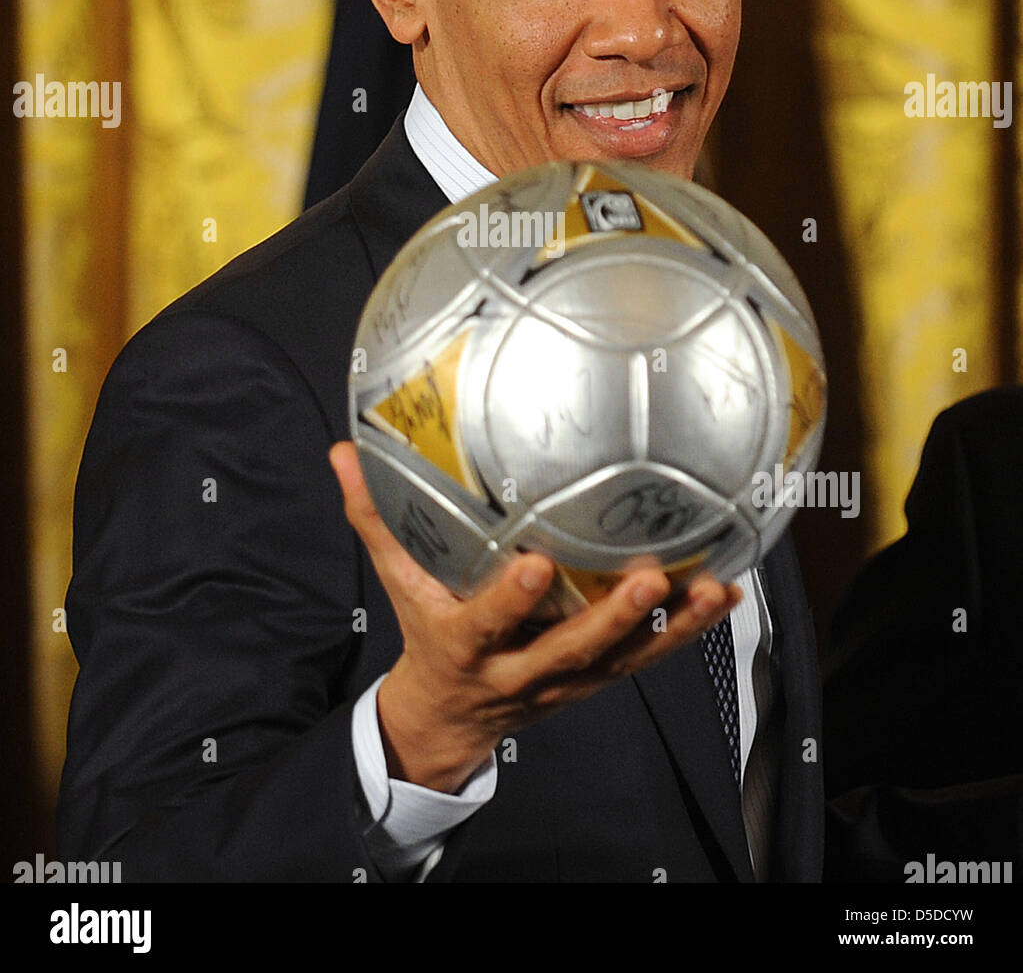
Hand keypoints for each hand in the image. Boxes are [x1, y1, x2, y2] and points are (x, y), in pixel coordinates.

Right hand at [330, 441, 741, 792]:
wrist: (449, 717)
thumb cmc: (428, 634)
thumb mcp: (398, 582)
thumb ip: (375, 518)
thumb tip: (343, 453)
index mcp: (466, 643)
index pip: (486, 622)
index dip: (510, 601)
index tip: (535, 566)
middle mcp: (520, 668)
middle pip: (570, 650)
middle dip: (611, 619)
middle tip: (649, 579)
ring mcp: (565, 680)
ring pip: (622, 661)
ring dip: (668, 628)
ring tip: (707, 590)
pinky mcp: (596, 680)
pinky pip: (646, 660)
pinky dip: (685, 632)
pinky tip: (721, 595)